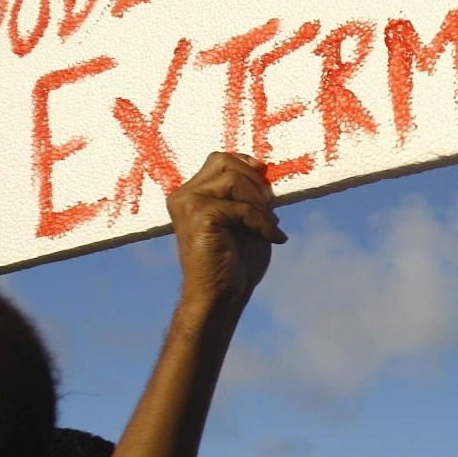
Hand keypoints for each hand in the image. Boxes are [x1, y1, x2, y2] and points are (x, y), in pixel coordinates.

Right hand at [167, 152, 285, 310]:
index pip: (220, 159)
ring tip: (269, 226)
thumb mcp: (244, 218)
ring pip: (235, 181)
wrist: (221, 296)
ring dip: (260, 205)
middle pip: (226, 163)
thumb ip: (247, 194)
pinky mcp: (199, 216)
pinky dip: (263, 223)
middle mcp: (183, 196)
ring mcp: (188, 204)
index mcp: (190, 194)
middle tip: (270, 209)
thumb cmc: (236, 260)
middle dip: (255, 184)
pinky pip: (242, 208)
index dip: (246, 164)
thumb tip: (263, 168)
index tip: (266, 179)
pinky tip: (274, 239)